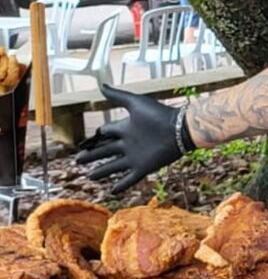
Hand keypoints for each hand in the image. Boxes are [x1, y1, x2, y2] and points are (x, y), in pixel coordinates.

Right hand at [76, 84, 194, 192]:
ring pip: (113, 166)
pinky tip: (111, 192)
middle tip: (77, 161)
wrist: (179, 130)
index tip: (84, 142)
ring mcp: (135, 157)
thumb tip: (100, 86)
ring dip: (102, 172)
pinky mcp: (143, 168)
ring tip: (89, 177)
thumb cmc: (159, 115)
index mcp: (125, 128)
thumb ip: (117, 97)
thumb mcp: (135, 103)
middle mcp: (128, 143)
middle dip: (92, 156)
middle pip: (105, 151)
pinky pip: (129, 179)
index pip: (106, 133)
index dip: (95, 137)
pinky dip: (120, 186)